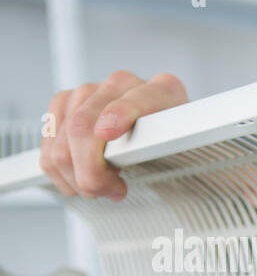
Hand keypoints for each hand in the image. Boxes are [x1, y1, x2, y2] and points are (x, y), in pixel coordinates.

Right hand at [40, 70, 187, 198]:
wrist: (166, 138)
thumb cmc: (179, 151)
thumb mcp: (189, 157)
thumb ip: (176, 157)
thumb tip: (144, 176)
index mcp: (164, 92)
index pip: (140, 98)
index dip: (119, 114)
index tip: (107, 134)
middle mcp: (125, 84)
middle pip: (84, 126)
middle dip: (90, 172)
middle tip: (111, 192)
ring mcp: (92, 90)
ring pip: (62, 138)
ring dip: (74, 175)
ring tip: (99, 188)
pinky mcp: (67, 101)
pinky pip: (48, 139)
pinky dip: (58, 169)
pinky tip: (78, 179)